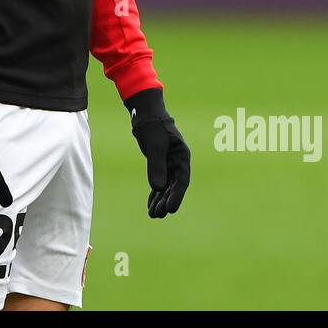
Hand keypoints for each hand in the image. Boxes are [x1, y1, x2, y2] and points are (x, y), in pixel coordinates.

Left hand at [125, 87, 189, 218]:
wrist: (145, 113)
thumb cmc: (152, 126)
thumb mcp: (154, 145)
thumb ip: (157, 165)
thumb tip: (159, 188)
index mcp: (182, 155)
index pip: (182, 180)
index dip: (176, 196)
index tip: (170, 209)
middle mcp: (178, 161)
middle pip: (174, 186)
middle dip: (167, 201)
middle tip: (158, 215)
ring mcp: (169, 162)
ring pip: (166, 186)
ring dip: (160, 200)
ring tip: (153, 214)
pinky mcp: (160, 163)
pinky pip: (159, 182)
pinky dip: (155, 193)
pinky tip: (151, 204)